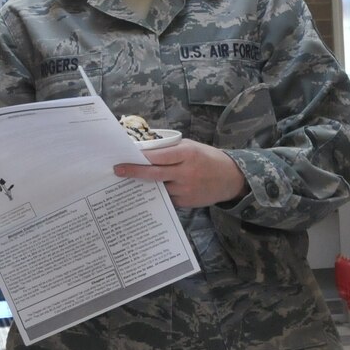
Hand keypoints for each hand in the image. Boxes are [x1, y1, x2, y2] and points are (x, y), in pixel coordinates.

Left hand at [114, 139, 246, 208]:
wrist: (231, 178)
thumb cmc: (209, 158)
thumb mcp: (192, 147)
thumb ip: (171, 150)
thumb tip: (145, 151)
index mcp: (188, 154)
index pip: (158, 156)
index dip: (140, 158)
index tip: (125, 157)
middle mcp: (186, 172)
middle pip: (154, 173)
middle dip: (134, 172)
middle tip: (118, 171)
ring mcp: (186, 189)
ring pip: (158, 187)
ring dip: (145, 184)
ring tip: (131, 181)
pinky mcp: (186, 202)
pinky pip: (166, 197)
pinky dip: (159, 193)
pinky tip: (152, 190)